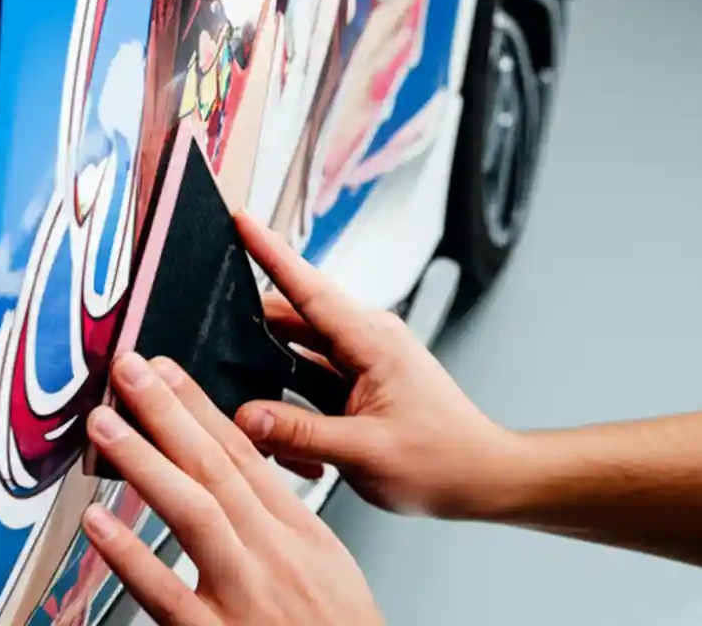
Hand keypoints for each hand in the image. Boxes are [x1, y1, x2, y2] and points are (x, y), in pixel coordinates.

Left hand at [82, 353, 382, 625]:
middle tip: (128, 371)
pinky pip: (165, 592)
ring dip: (144, 461)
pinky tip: (98, 522)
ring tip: (105, 425)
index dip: (200, 407)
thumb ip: (278, 521)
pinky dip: (130, 554)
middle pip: (216, 467)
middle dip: (168, 412)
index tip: (166, 371)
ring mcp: (244, 597)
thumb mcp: (326, 567)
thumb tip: (234, 480)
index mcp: (300, 534)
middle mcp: (273, 556)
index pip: (244, 455)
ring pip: (193, 512)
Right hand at [232, 213, 524, 518]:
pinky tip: (302, 454)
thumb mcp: (365, 452)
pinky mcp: (356, 384)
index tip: (241, 221)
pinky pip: (307, 385)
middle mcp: (365, 340)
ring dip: (274, 393)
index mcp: (372, 341)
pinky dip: (294, 414)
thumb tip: (246, 418)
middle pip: (288, 323)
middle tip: (219, 366)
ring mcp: (360, 361)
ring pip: (293, 358)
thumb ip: (299, 435)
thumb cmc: (444, 461)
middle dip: (249, 345)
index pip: (307, 287)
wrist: (482, 479)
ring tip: (271, 436)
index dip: (269, 252)